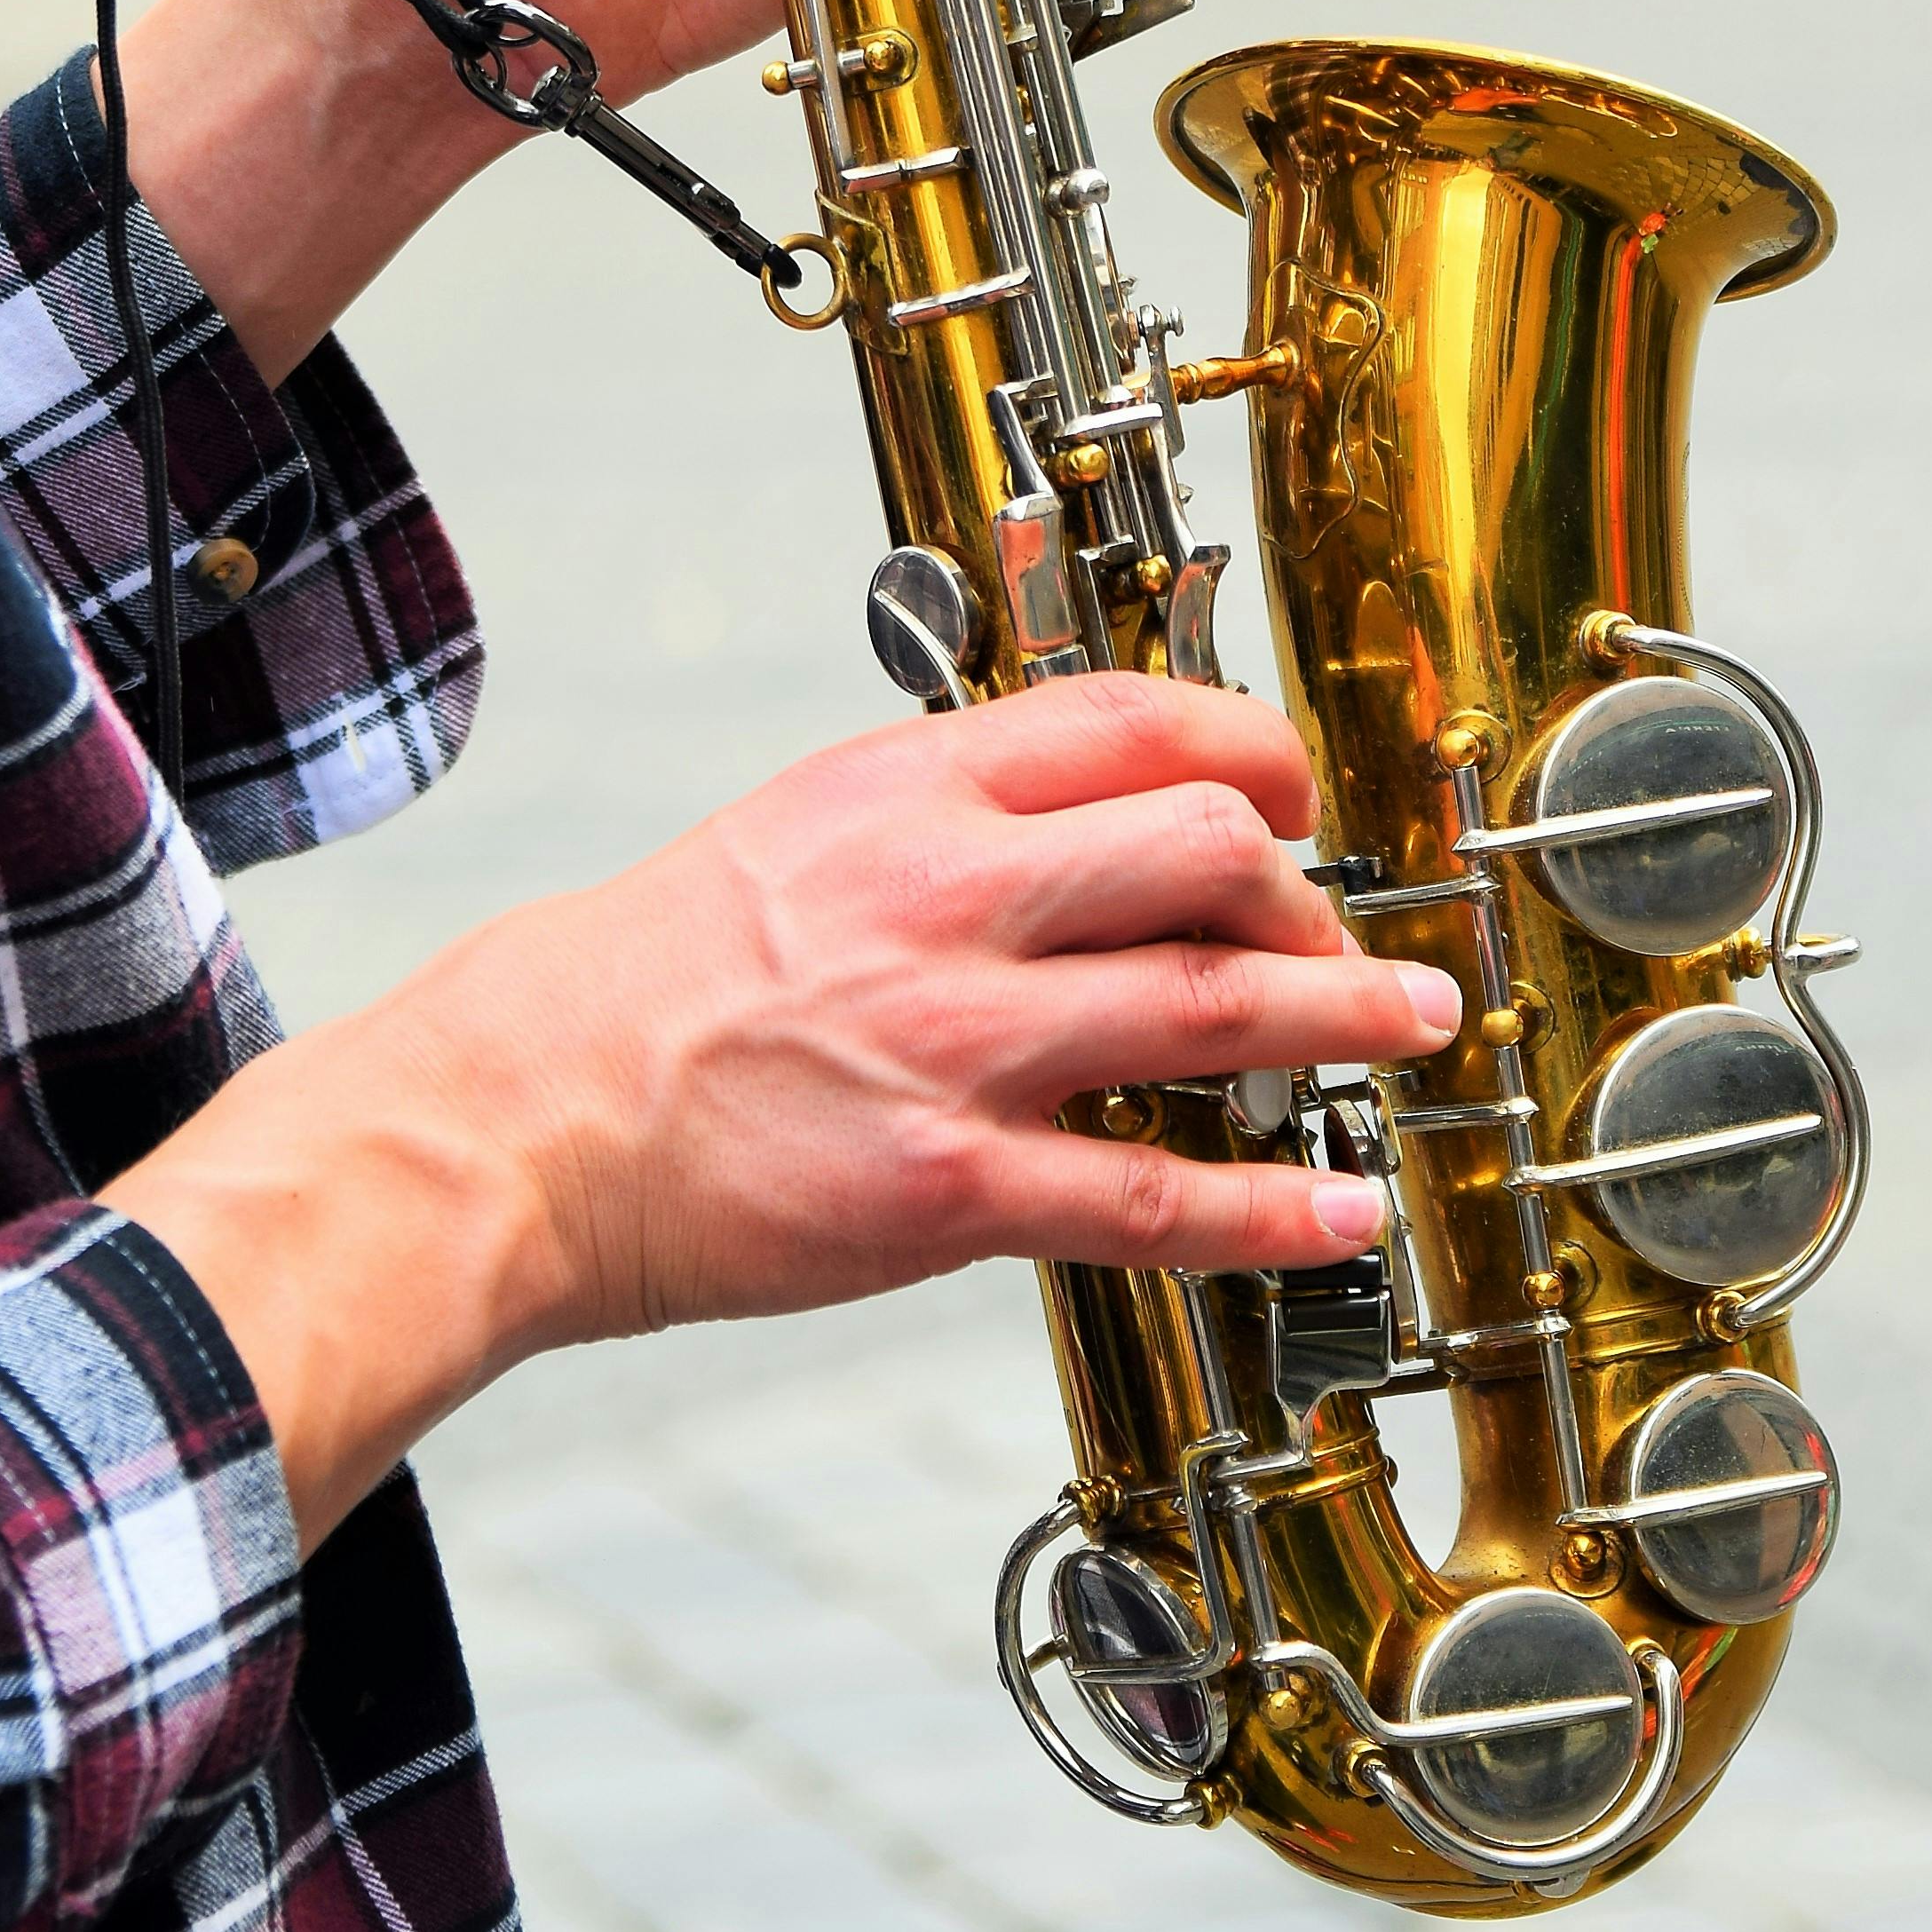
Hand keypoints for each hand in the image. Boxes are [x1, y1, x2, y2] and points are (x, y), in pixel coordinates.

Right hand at [109, 679, 1457, 1546]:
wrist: (518, 1118)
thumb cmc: (636, 987)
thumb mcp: (790, 831)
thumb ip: (930, 818)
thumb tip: (1057, 820)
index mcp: (903, 792)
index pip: (1132, 723)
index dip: (1253, 750)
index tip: (1294, 793)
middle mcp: (944, 896)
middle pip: (1206, 846)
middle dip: (1310, 893)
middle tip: (1346, 938)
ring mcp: (954, 1043)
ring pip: (1213, 1006)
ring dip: (1346, 1016)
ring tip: (1412, 1027)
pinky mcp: (947, 1188)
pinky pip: (1156, 1195)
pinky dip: (1274, 1208)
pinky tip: (1341, 1208)